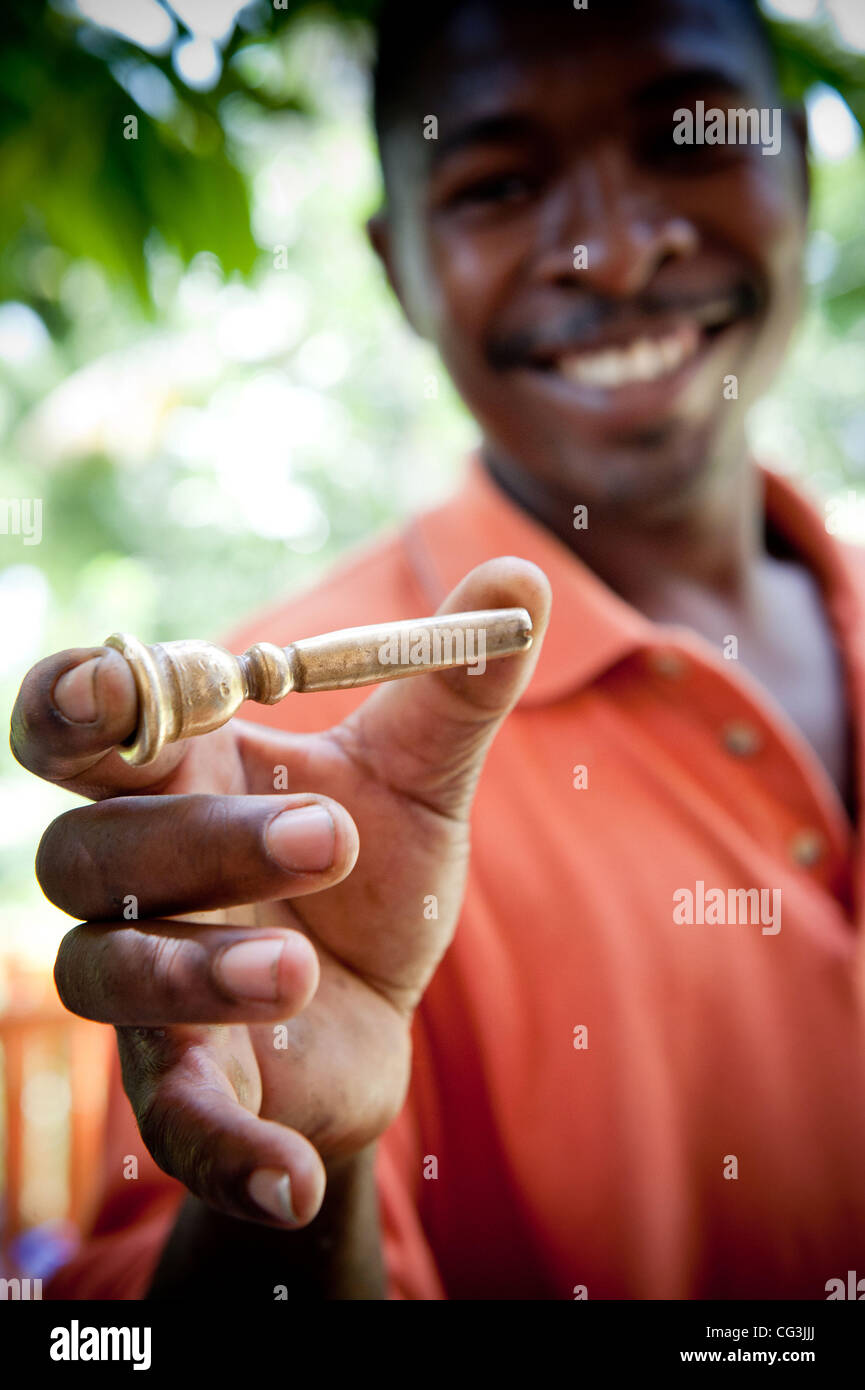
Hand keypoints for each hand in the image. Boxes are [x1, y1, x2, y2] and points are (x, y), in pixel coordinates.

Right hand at [10, 558, 549, 1228]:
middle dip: (199, 840)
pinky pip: (171, 1122)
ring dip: (194, 972)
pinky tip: (293, 1175)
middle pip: (90, 847)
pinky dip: (222, 1149)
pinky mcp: (191, 1086)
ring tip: (297, 968)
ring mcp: (151, 987)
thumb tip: (519, 576)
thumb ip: (454, 687)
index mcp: (177, 779)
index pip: (74, 727)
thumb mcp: (418, 777)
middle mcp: (135, 879)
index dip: (78, 703)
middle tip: (329, 834)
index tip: (128, 682)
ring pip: (104, 970)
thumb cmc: (371, 869)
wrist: (379, 1002)